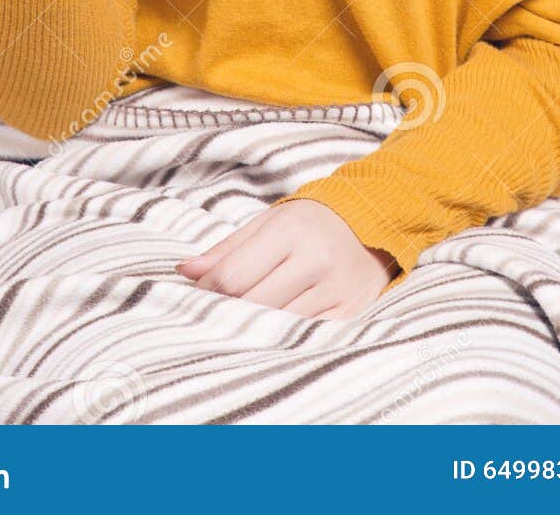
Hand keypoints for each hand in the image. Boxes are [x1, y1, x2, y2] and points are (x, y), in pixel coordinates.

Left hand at [176, 200, 400, 318]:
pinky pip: (307, 337)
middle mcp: (315, 260)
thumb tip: (185, 272)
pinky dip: (285, 338)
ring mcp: (335, 290)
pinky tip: (273, 333)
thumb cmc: (311, 221)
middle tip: (215, 314)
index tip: (200, 296)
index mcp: (289, 231)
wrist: (374, 220)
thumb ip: (227, 248)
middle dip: (229, 312)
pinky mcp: (350, 314)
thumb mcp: (269, 221)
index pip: (233, 276)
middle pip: (253, 305)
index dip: (208, 292)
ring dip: (254, 330)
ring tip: (241, 325)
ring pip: (278, 325)